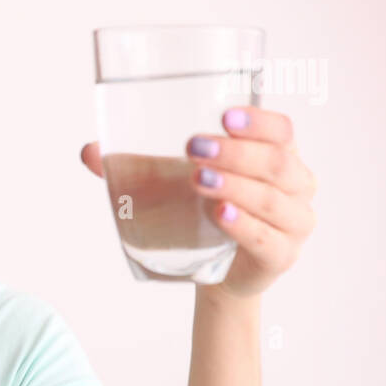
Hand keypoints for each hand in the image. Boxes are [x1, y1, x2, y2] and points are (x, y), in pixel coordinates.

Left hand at [80, 105, 317, 298]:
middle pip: (277, 163)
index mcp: (280, 154)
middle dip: (235, 153)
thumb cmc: (203, 212)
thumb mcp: (175, 182)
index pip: (282, 130)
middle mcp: (297, 185)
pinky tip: (220, 216)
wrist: (218, 269)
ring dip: (236, 187)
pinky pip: (267, 239)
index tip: (223, 116)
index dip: (258, 122)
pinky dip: (244, 226)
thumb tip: (89, 151)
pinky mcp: (281, 256)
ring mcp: (294, 223)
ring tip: (199, 179)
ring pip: (273, 200)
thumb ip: (137, 165)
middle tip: (192, 147)